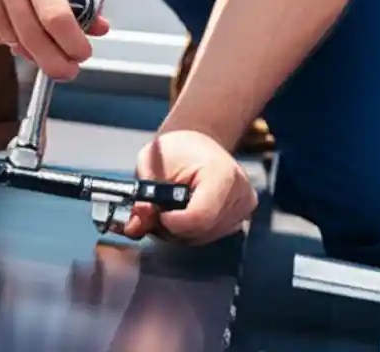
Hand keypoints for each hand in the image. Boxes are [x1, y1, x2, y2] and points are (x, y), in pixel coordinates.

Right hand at [0, 0, 109, 79]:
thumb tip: (97, 26)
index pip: (55, 14)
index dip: (71, 41)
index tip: (83, 53)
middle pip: (31, 34)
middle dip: (54, 60)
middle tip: (68, 70)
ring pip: (9, 38)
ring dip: (31, 50)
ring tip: (46, 48)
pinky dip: (7, 40)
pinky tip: (18, 34)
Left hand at [122, 130, 256, 245]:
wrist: (198, 142)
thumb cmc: (175, 151)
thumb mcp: (150, 167)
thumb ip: (143, 198)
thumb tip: (135, 227)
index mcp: (222, 173)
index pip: (199, 217)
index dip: (170, 222)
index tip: (154, 210)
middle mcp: (240, 191)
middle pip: (199, 231)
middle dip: (170, 227)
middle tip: (157, 208)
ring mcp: (244, 205)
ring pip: (202, 238)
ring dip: (179, 230)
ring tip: (171, 207)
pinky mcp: (243, 214)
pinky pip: (210, 236)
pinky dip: (191, 230)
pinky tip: (185, 212)